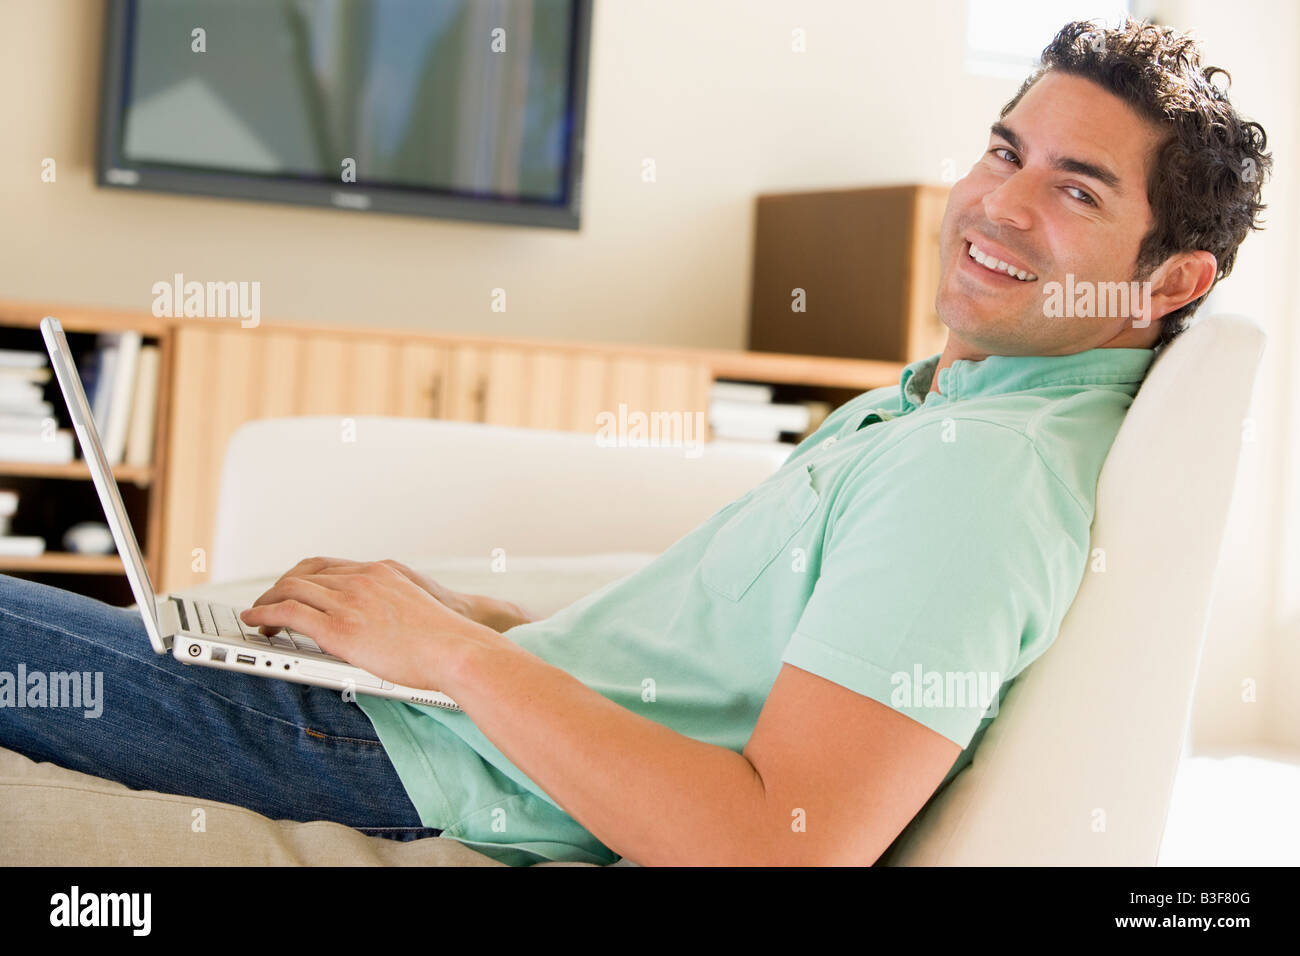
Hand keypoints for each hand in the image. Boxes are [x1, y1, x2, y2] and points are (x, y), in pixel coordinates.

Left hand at [245, 557, 472, 635]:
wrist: (457, 648)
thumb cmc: (445, 640)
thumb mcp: (415, 608)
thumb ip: (390, 607)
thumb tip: (378, 628)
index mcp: (380, 572)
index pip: (327, 565)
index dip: (301, 577)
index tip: (290, 589)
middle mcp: (361, 579)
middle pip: (304, 573)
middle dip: (279, 588)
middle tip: (267, 606)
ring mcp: (349, 600)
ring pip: (290, 588)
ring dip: (266, 602)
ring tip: (256, 617)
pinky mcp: (339, 627)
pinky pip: (289, 612)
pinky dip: (265, 614)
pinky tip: (255, 623)